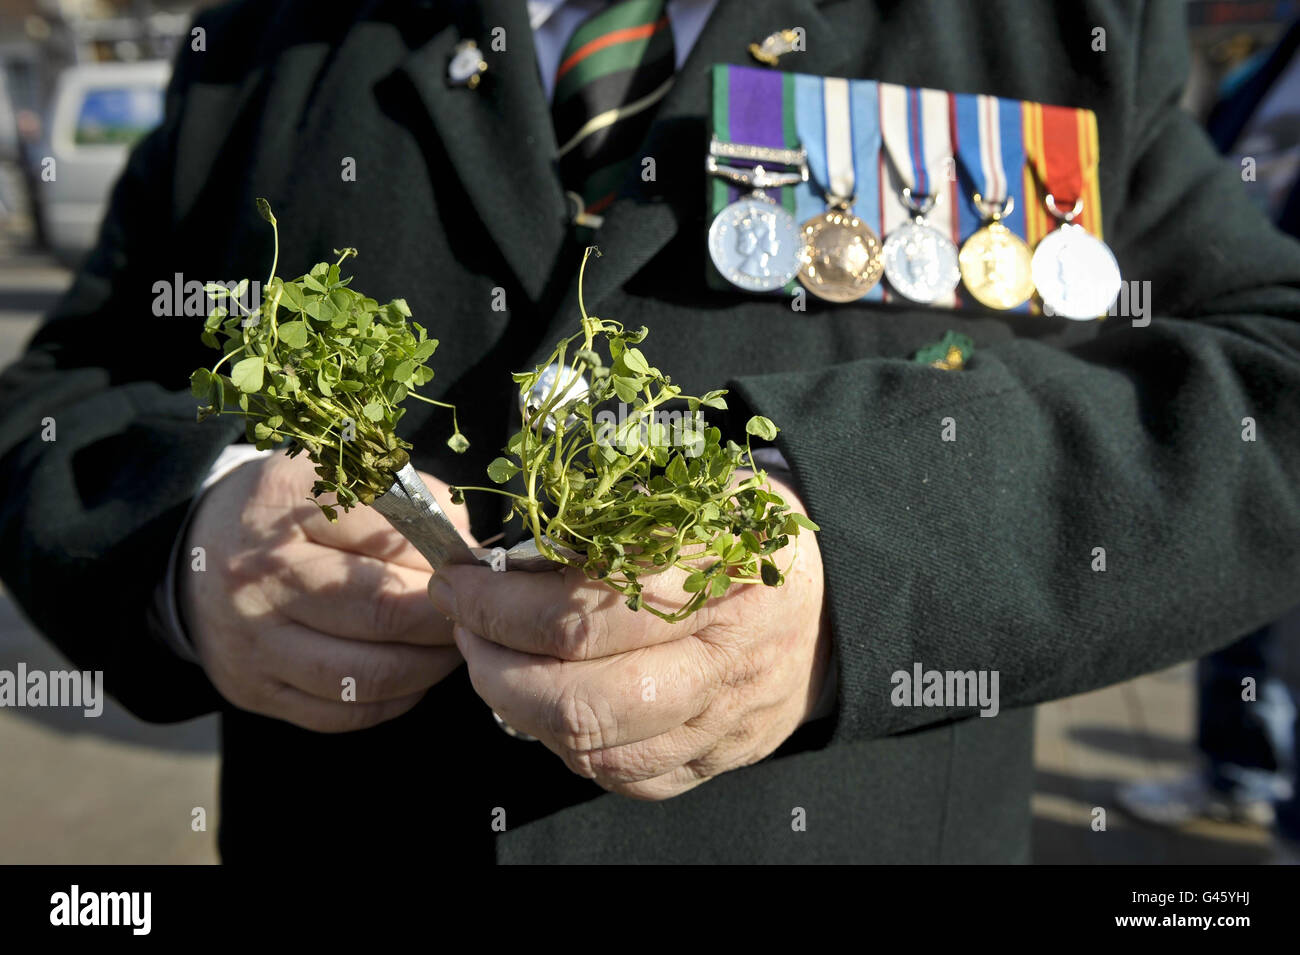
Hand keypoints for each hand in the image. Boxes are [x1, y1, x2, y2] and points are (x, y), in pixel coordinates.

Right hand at [181, 452, 470, 731]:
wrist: (197, 557)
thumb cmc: (293, 513)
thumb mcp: (341, 477)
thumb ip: (411, 499)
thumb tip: (466, 548)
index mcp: (285, 500)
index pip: (392, 532)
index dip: (446, 553)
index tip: (471, 562)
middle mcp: (260, 574)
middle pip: (384, 610)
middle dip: (446, 615)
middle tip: (473, 610)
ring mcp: (254, 639)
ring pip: (372, 673)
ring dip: (431, 664)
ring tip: (452, 643)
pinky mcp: (256, 690)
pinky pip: (348, 712)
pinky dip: (398, 697)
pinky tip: (414, 671)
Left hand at [428, 473, 830, 798]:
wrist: (834, 603)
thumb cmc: (745, 535)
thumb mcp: (692, 494)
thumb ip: (610, 520)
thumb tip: (514, 559)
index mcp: (716, 577)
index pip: (582, 612)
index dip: (500, 605)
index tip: (461, 583)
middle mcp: (723, 659)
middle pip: (583, 699)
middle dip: (496, 668)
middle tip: (467, 631)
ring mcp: (722, 720)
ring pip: (599, 749)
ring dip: (520, 712)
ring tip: (497, 666)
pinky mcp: (719, 758)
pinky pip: (629, 780)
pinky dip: (572, 749)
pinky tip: (552, 707)